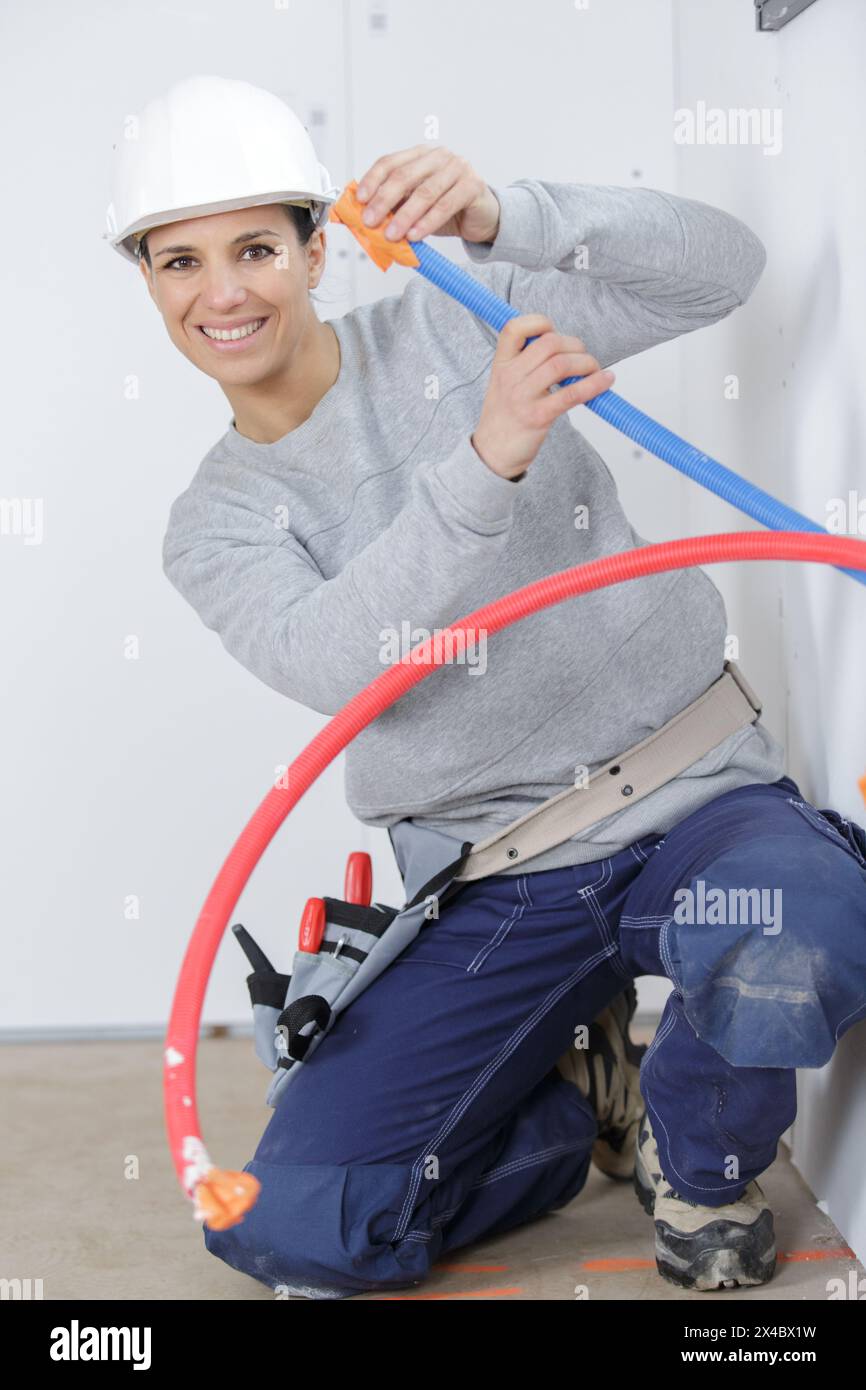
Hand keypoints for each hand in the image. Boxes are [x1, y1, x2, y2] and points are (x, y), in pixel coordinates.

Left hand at [354, 145, 499, 243]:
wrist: (482, 217)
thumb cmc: (447, 210)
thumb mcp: (416, 206)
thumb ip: (395, 206)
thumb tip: (366, 218)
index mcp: (420, 156)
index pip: (390, 162)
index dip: (372, 180)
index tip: (359, 199)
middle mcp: (438, 157)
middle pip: (404, 176)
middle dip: (383, 200)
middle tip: (370, 221)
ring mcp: (457, 168)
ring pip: (425, 192)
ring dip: (404, 216)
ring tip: (391, 235)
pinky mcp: (472, 185)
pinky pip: (445, 205)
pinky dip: (428, 222)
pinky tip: (416, 235)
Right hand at [471, 315, 614, 479]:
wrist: (491, 455)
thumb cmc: (504, 419)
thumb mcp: (503, 384)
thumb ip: (524, 364)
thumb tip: (561, 347)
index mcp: (501, 365)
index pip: (514, 328)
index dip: (539, 322)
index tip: (554, 331)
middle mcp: (510, 377)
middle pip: (548, 343)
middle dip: (575, 345)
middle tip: (583, 357)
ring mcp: (523, 397)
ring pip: (562, 365)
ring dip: (587, 363)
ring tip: (594, 370)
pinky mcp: (539, 417)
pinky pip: (572, 394)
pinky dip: (594, 384)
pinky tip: (605, 381)